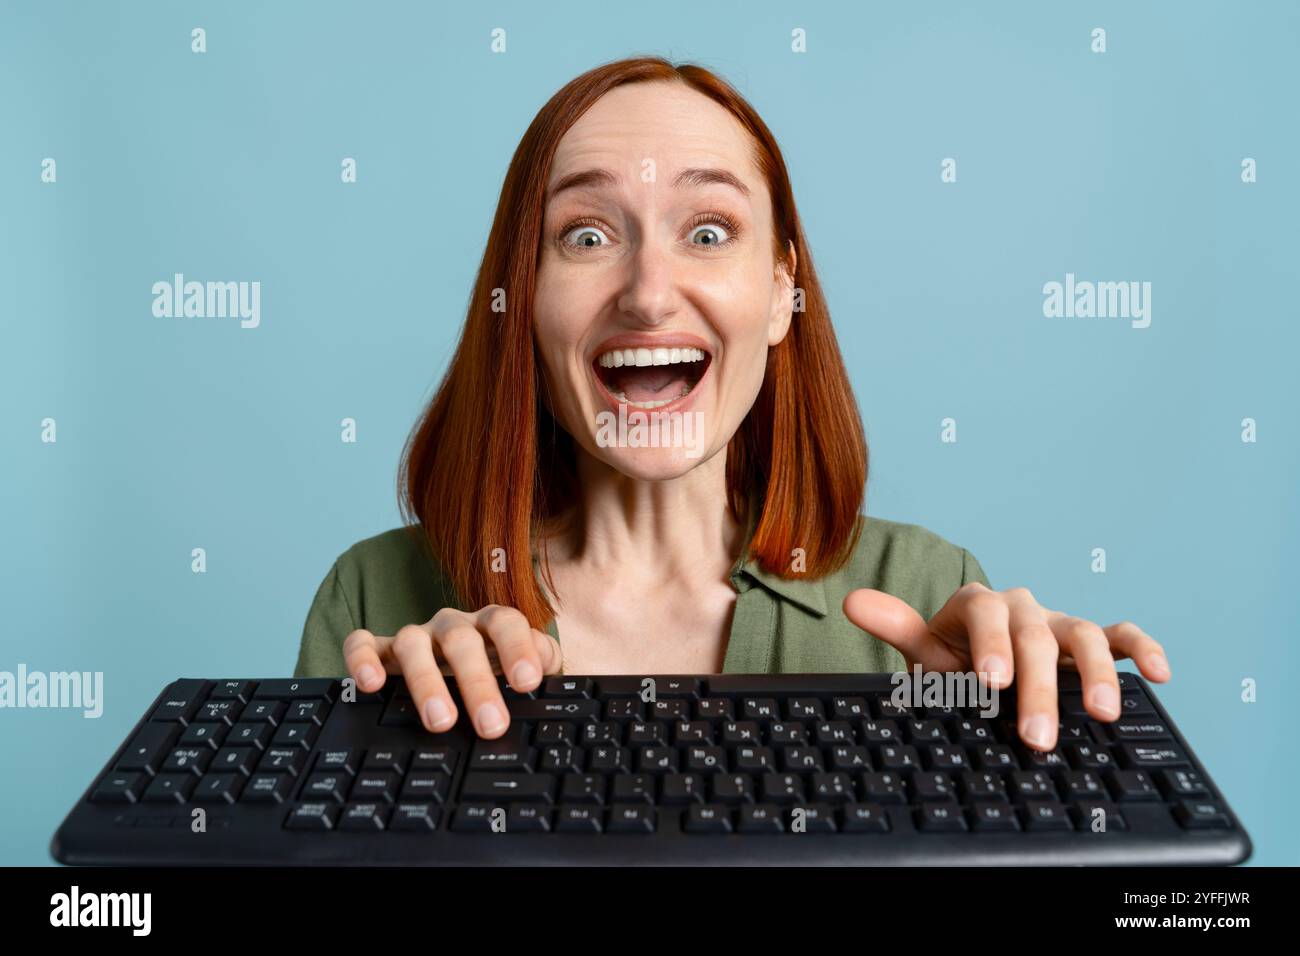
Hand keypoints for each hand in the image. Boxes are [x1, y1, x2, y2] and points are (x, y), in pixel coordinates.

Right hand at [342, 605, 562, 738]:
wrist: (471, 672)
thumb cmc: (502, 670)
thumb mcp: (530, 667)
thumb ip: (542, 660)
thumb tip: (545, 665)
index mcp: (491, 624)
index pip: (506, 623)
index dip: (517, 648)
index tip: (527, 681)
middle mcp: (453, 626)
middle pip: (462, 641)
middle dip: (477, 684)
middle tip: (491, 725)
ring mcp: (417, 636)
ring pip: (413, 643)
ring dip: (426, 681)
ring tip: (441, 722)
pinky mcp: (383, 652)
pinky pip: (363, 643)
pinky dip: (362, 658)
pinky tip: (369, 684)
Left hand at [843, 583, 1169, 750]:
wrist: (981, 661)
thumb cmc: (955, 660)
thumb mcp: (925, 649)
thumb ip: (896, 628)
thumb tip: (853, 601)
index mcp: (978, 606)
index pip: (985, 615)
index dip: (990, 646)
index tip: (990, 682)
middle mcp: (1022, 609)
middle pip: (1035, 638)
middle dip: (1038, 687)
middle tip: (1037, 734)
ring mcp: (1059, 623)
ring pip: (1083, 636)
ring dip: (1096, 673)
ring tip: (1102, 714)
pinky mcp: (1092, 641)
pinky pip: (1121, 636)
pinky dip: (1142, 649)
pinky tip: (1160, 674)